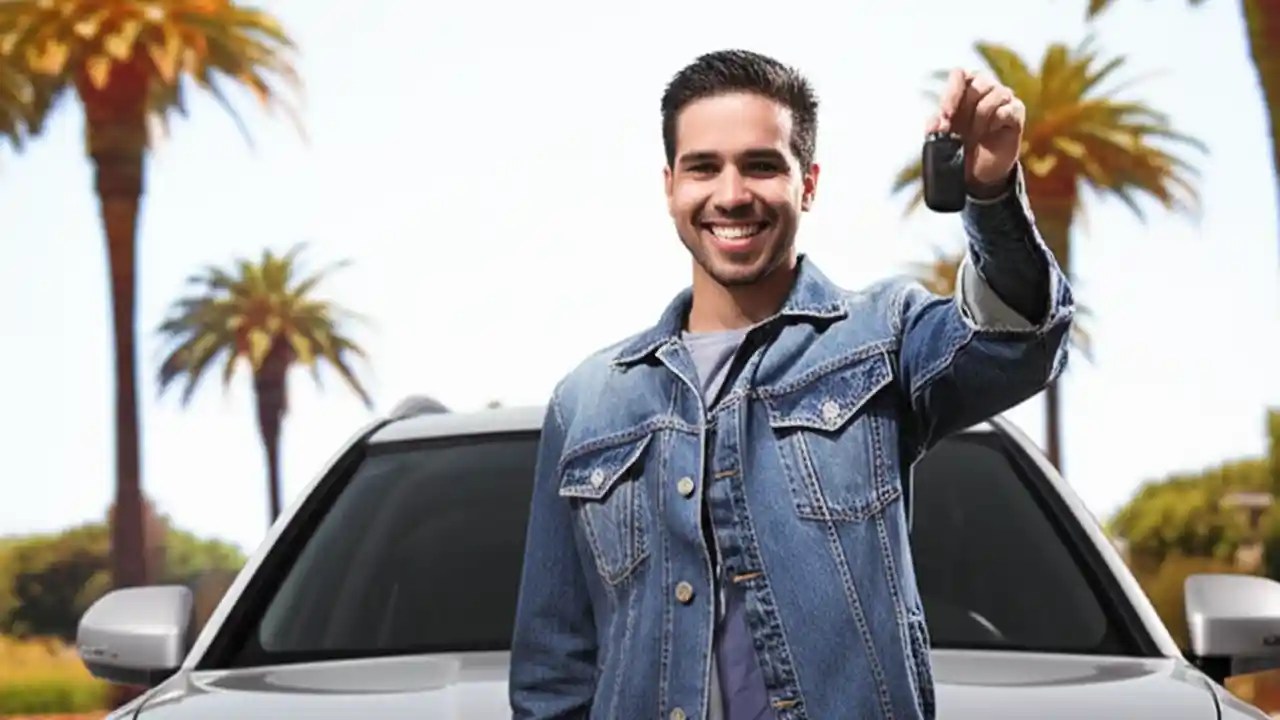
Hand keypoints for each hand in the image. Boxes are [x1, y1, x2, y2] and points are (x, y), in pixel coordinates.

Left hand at [927, 68, 1025, 195]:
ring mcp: (1003, 97)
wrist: (979, 170)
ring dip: (981, 118)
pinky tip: (991, 132)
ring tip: (976, 135)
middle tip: (961, 131)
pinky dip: (996, 122)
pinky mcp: (1017, 111)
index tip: (946, 115)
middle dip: (966, 108)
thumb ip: (935, 125)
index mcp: (964, 88)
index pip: (959, 74)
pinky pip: (1008, 109)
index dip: (952, 92)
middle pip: (979, 81)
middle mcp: (985, 87)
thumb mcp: (941, 137)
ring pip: (995, 94)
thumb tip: (938, 119)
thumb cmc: (960, 146)